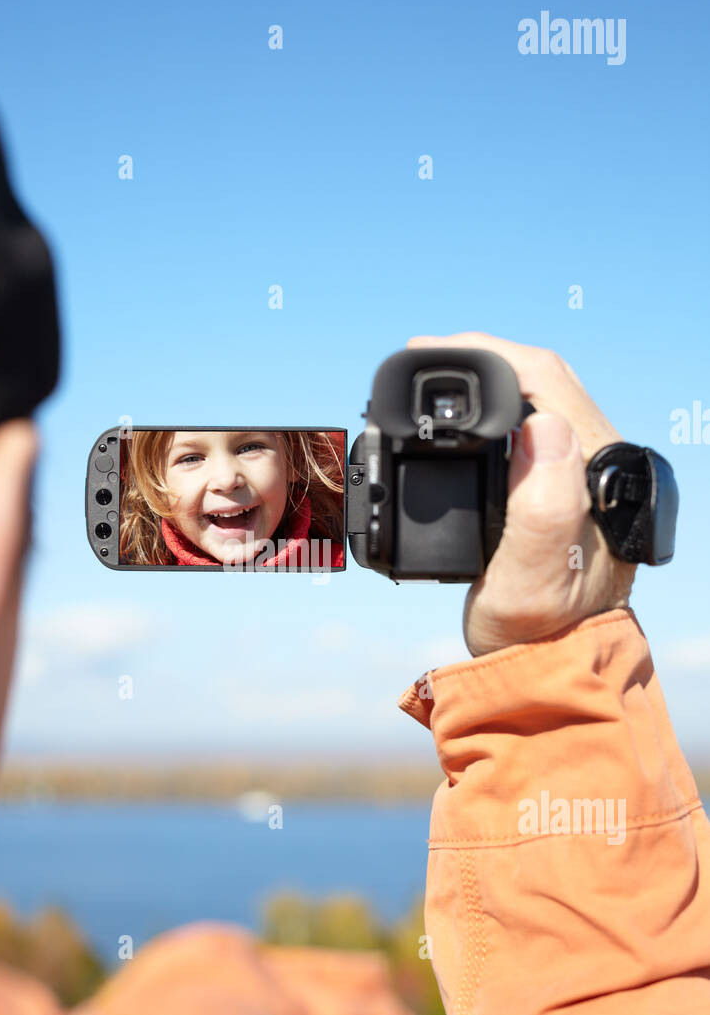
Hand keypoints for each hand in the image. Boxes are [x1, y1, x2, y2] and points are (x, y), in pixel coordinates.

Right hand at [406, 332, 636, 655]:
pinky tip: (455, 425)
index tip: (429, 349)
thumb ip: (544, 508)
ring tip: (432, 386)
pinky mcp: (556, 489)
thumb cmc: (539, 630)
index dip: (487, 353)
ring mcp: (576, 474)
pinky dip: (487, 414)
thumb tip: (543, 427)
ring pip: (532, 400)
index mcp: (595, 469)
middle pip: (539, 379)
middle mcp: (594, 461)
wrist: (546, 665)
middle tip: (419, 357)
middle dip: (480, 359)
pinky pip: (524, 429)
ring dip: (485, 384)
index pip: (546, 378)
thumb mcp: (535, 578)